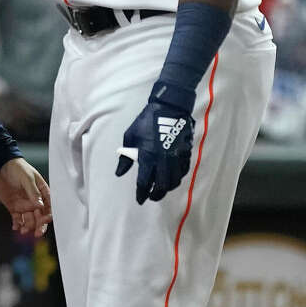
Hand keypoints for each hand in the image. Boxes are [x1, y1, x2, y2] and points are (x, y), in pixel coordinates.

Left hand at [0, 157, 51, 236]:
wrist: (0, 166)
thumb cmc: (18, 168)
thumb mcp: (27, 178)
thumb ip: (33, 192)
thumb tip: (39, 205)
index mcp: (42, 192)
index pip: (48, 206)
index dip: (48, 215)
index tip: (43, 220)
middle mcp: (34, 201)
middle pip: (40, 216)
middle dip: (39, 226)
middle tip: (37, 233)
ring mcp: (24, 205)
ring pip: (29, 220)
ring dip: (27, 226)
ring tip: (22, 230)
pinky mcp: (14, 208)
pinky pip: (17, 219)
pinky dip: (17, 224)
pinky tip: (15, 227)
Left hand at [114, 85, 195, 203]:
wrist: (170, 107)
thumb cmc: (147, 120)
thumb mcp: (130, 136)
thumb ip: (125, 158)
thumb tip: (120, 173)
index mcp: (148, 157)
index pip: (144, 182)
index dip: (142, 193)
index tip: (140, 199)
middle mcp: (163, 160)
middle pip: (162, 186)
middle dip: (156, 194)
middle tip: (151, 197)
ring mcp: (176, 157)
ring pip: (174, 181)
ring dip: (167, 188)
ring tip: (161, 188)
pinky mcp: (185, 153)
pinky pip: (182, 171)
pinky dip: (177, 178)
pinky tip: (172, 178)